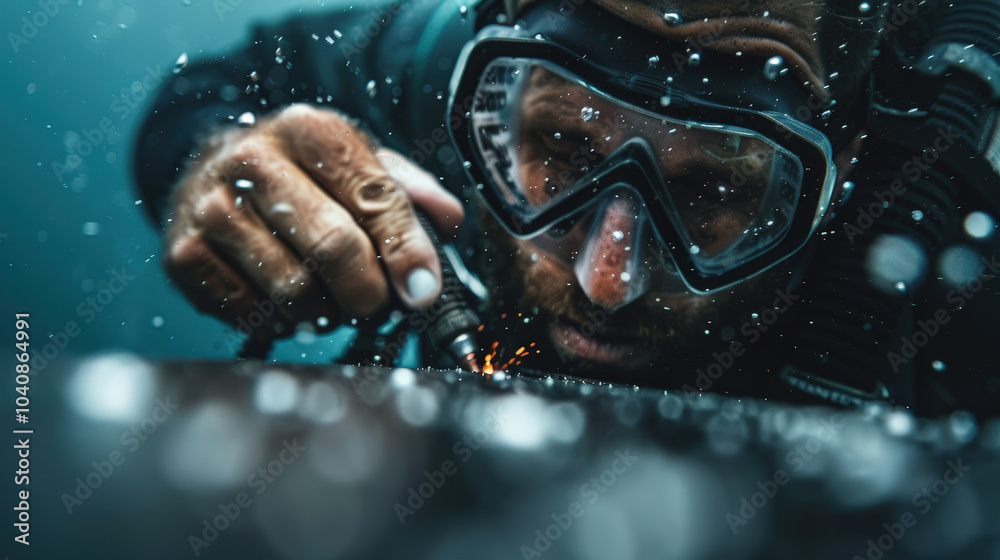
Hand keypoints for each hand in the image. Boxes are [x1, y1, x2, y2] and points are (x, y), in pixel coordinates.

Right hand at [163, 104, 463, 339]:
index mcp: (308, 130)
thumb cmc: (302, 175)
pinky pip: (253, 314)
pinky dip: (281, 320)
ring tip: (326, 294)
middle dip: (369, 292)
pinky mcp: (183, 254)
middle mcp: (252, 160)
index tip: (423, 291)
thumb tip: (449, 222)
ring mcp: (211, 207)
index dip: (407, 252)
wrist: (209, 173)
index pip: (372, 196)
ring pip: (294, 291)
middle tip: (376, 303)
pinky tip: (283, 298)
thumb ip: (408, 190)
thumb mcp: (357, 163)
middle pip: (334, 248)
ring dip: (326, 310)